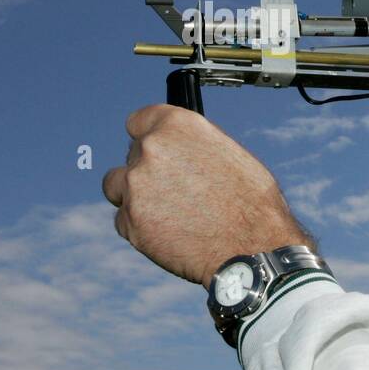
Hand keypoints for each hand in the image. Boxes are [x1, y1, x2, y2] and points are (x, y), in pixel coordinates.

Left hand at [102, 105, 309, 288]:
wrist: (251, 248)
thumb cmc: (251, 204)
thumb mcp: (229, 154)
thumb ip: (193, 146)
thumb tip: (180, 150)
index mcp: (177, 125)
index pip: (138, 121)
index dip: (146, 136)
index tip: (149, 147)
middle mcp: (151, 149)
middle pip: (131, 155)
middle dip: (147, 170)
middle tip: (174, 191)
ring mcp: (136, 185)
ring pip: (117, 186)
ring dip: (134, 196)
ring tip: (166, 212)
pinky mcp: (130, 221)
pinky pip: (123, 220)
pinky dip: (139, 227)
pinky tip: (167, 234)